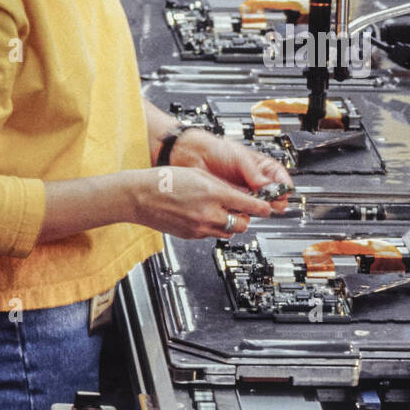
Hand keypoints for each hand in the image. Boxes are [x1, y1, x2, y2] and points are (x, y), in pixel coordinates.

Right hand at [130, 166, 273, 239]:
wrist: (139, 196)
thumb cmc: (165, 180)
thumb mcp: (198, 174)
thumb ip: (221, 185)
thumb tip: (239, 192)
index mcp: (213, 194)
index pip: (248, 205)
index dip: (263, 207)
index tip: (269, 207)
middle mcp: (209, 213)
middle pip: (242, 223)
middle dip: (247, 217)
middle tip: (244, 209)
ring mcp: (200, 227)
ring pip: (229, 232)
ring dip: (232, 224)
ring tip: (224, 212)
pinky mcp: (191, 235)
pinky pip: (212, 235)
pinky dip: (215, 227)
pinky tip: (206, 215)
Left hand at [169, 129, 293, 212]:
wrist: (195, 156)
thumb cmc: (217, 150)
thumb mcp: (240, 158)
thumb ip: (254, 173)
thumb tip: (268, 186)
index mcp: (261, 167)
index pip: (279, 178)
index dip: (284, 186)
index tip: (284, 193)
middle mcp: (254, 181)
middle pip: (272, 195)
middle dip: (275, 200)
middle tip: (275, 204)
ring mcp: (244, 192)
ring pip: (259, 204)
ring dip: (261, 207)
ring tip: (260, 206)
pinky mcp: (232, 201)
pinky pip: (243, 209)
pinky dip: (246, 211)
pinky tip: (246, 209)